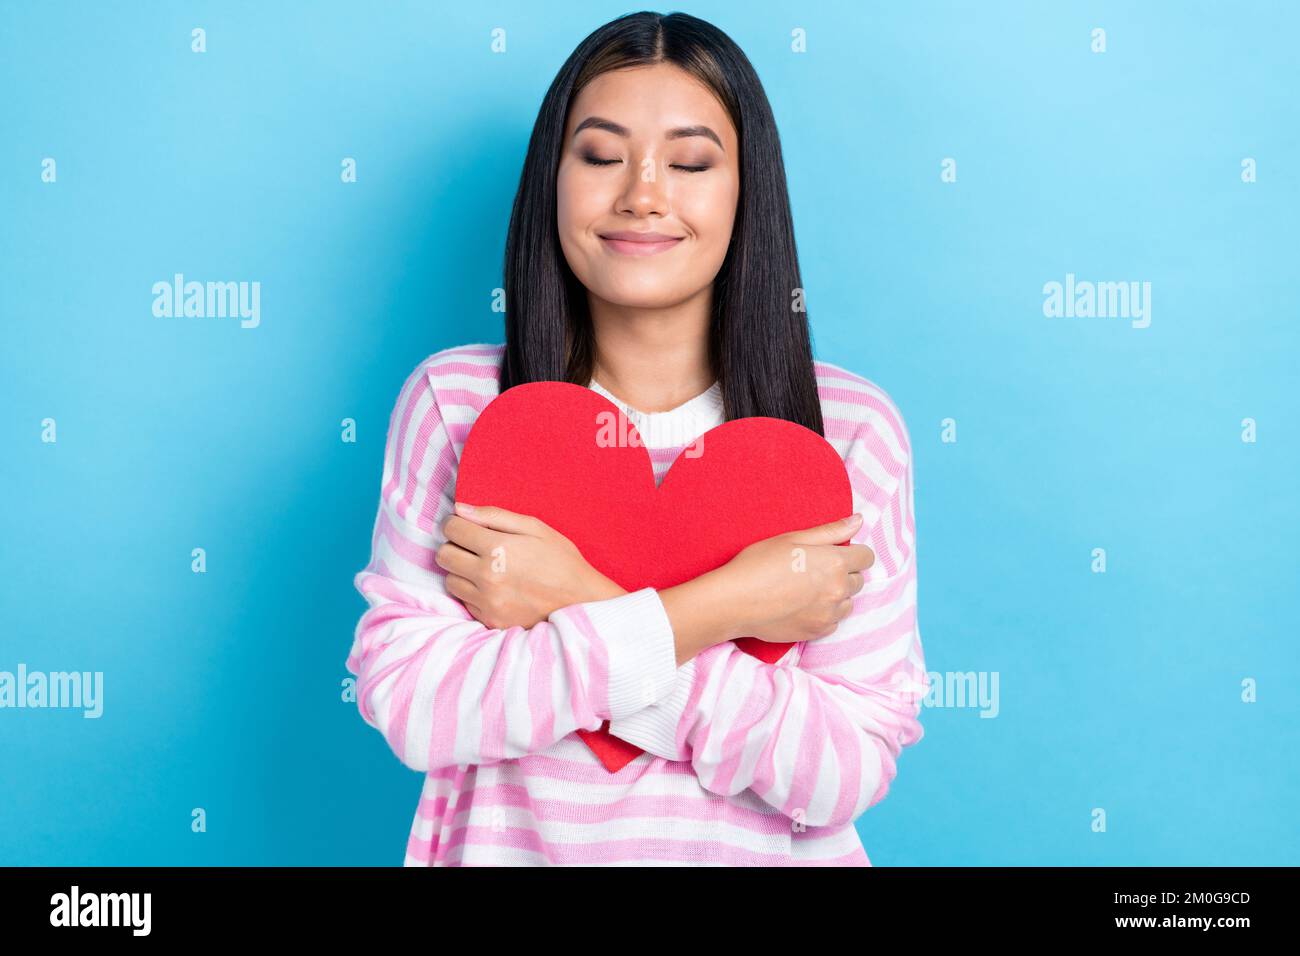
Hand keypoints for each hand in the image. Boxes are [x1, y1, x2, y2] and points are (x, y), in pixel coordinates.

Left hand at [437, 502, 623, 628]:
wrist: (582, 602)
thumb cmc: (562, 561)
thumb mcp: (536, 528)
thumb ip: (495, 516)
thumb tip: (460, 508)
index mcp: (497, 548)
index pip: (452, 529)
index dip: (456, 523)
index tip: (465, 526)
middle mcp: (487, 576)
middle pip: (444, 555)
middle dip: (455, 546)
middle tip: (473, 546)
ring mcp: (487, 601)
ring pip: (449, 580)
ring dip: (461, 571)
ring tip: (484, 568)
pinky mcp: (490, 620)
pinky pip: (464, 601)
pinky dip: (473, 592)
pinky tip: (494, 587)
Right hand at [714, 513, 873, 644]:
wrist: (735, 602)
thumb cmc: (759, 564)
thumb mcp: (792, 538)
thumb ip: (831, 531)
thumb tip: (859, 520)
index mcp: (835, 563)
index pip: (867, 557)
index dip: (853, 553)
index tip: (834, 553)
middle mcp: (838, 590)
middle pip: (858, 580)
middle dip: (843, 574)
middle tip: (814, 571)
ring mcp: (829, 614)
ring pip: (847, 603)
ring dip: (836, 595)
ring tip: (807, 590)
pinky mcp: (818, 632)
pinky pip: (834, 622)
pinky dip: (824, 614)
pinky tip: (802, 606)